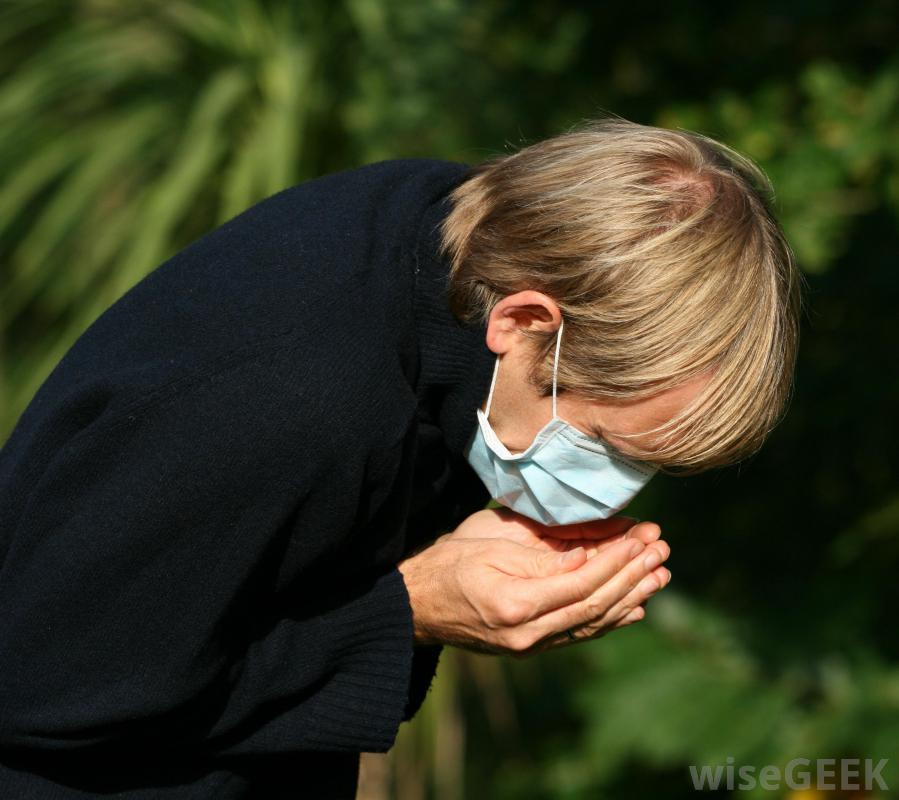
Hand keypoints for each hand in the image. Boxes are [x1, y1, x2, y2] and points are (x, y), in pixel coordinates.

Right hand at [397, 509, 670, 657]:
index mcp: (516, 605)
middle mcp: (529, 635)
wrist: (418, 605)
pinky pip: (580, 634)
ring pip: (593, 624)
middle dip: (633, 577)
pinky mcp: (532, 647)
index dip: (617, 562)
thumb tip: (586, 557)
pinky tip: (636, 607)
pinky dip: (611, 619)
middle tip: (662, 552)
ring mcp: (531, 647)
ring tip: (662, 575)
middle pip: (595, 607)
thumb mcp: (489, 543)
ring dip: (631, 598)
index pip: (582, 584)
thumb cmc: (449, 563)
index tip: (642, 539)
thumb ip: (539, 555)